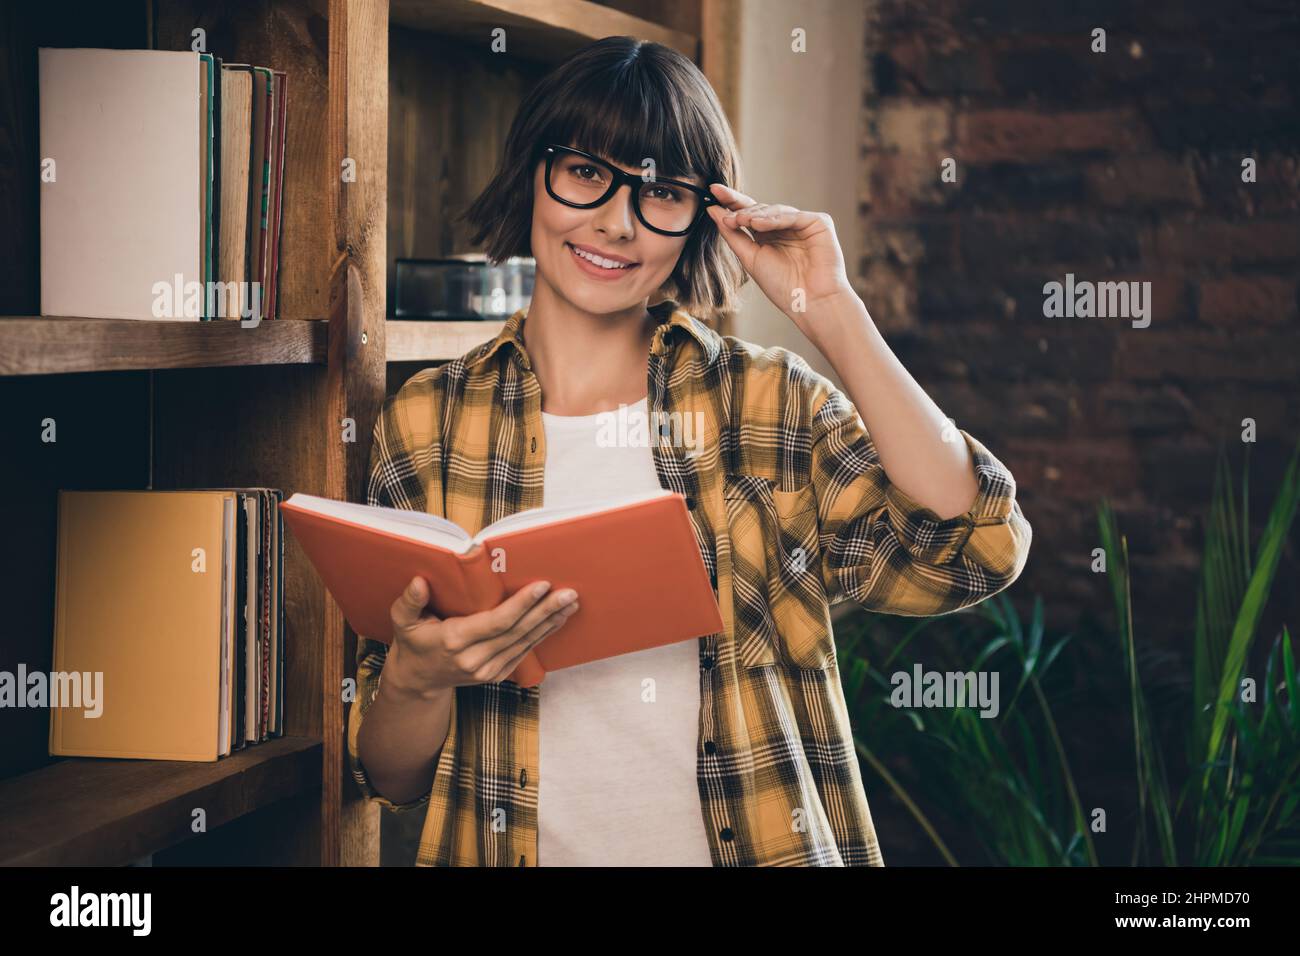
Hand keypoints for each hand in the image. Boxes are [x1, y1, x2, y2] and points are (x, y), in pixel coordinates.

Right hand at [382, 577, 579, 694]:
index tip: (542, 586)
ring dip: (551, 623)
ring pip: (525, 643)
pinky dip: (542, 635)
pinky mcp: (496, 675)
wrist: (417, 681)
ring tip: (571, 603)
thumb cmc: (413, 643)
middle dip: (546, 611)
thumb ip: (409, 602)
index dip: (522, 605)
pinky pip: (524, 652)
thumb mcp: (402, 621)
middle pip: (518, 632)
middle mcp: (475, 659)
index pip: (496, 622)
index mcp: (454, 641)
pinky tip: (557, 619)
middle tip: (569, 593)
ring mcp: (488, 670)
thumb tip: (419, 582)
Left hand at [705, 183, 858, 341]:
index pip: (747, 213)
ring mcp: (802, 223)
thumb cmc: (781, 285)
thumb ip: (732, 234)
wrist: (808, 301)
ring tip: (740, 220)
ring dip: (756, 214)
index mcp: (767, 235)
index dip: (731, 201)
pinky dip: (775, 218)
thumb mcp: (750, 258)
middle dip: (741, 210)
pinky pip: (793, 215)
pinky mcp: (818, 222)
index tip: (712, 191)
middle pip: (760, 208)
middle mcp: (784, 227)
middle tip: (728, 217)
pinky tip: (759, 223)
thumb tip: (713, 210)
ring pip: (775, 210)